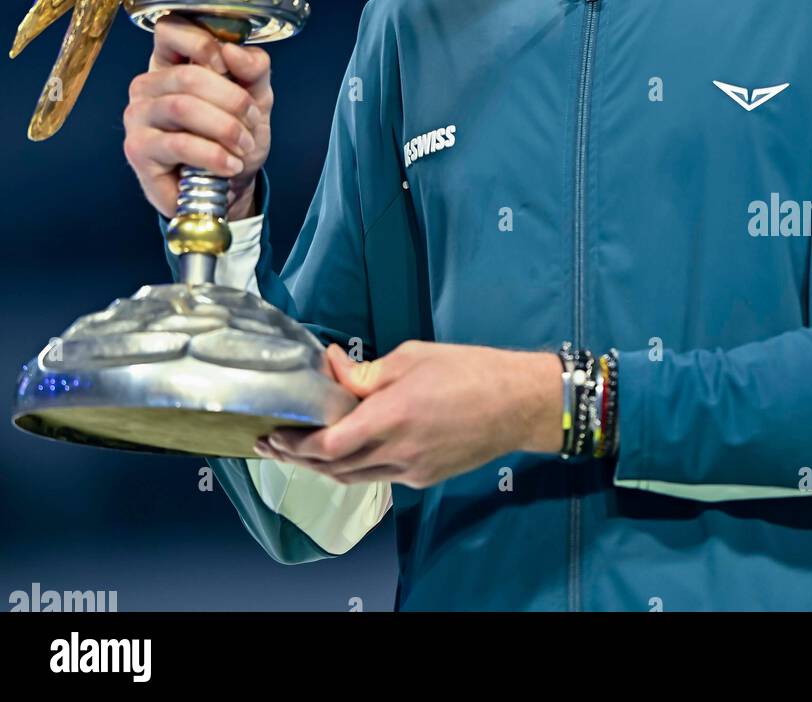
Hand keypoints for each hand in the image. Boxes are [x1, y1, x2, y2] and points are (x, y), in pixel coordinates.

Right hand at [122, 12, 272, 219]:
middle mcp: (147, 85)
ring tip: (243, 146)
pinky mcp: (138, 150)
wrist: (228, 184)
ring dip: (225, 129)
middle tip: (251, 121)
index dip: (204, 43)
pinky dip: (214, 155)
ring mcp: (139, 117)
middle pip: (188, 75)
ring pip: (183, 107)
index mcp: (171, 62)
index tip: (228, 67)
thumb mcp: (256, 96)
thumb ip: (253, 69)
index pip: (170, 28)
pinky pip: (179, 144)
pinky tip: (229, 165)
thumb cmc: (234, 136)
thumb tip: (233, 52)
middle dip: (232, 100)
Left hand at [254, 341, 563, 488]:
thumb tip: (331, 366)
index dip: (295, 444)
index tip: (272, 432)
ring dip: (321, 467)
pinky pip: (378, 476)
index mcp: (392, 415)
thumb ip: (366, 371)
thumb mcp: (412, 356)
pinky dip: (353, 467)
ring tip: (297, 452)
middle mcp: (397, 452)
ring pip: (353, 478)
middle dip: (297, 458)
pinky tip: (345, 451)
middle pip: (333, 468)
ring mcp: (411, 471)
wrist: (518, 404)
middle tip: (271, 445)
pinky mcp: (424, 478)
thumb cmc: (468, 369)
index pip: (329, 444)